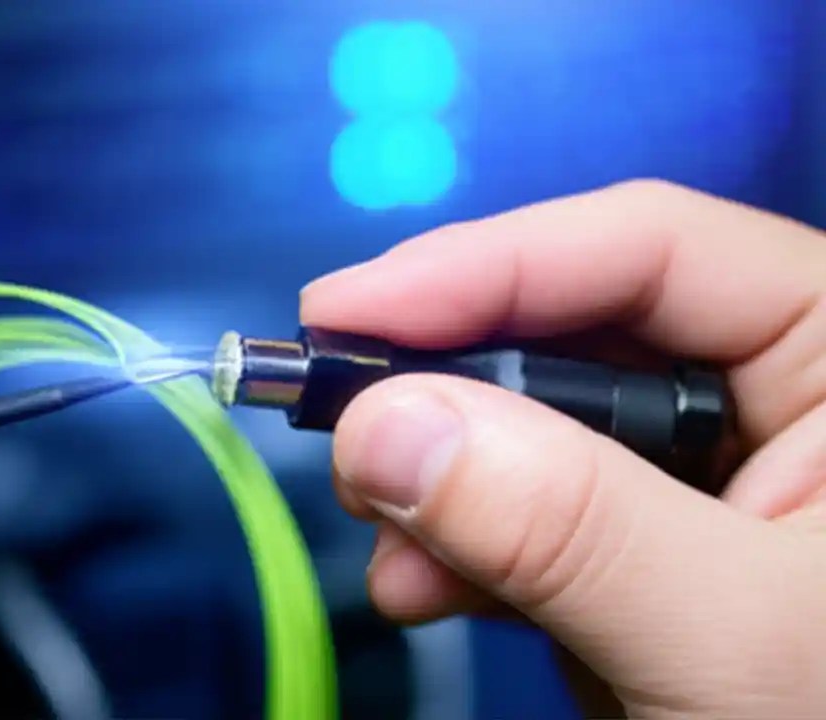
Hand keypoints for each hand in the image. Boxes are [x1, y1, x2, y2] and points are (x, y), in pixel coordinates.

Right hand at [303, 180, 825, 717]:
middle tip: (342, 430)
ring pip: (531, 428)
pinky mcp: (643, 553)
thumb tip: (380, 425)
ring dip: (439, 480)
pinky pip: (529, 515)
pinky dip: (459, 545)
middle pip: (572, 335)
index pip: (651, 250)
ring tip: (382, 539)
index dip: (486, 263)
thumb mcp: (732, 641)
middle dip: (447, 388)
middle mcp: (771, 394)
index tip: (340, 312)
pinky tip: (421, 587)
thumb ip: (567, 523)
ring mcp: (698, 479)